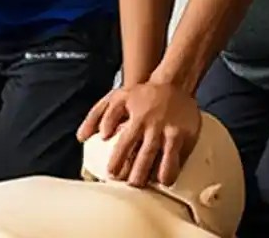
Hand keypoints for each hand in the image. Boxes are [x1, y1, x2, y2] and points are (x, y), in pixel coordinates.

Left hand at [77, 81, 201, 186]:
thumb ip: (96, 116)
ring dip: (160, 174)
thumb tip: (82, 137)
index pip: (125, 144)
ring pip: (166, 157)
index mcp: (136, 119)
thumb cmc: (140, 95)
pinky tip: (169, 177)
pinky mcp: (187, 134)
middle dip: (138, 173)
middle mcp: (153, 126)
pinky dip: (174, 167)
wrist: (172, 83)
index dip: (118, 161)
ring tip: (154, 184)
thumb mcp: (115, 98)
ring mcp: (171, 131)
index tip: (112, 174)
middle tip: (132, 185)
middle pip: (145, 155)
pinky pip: (181, 155)